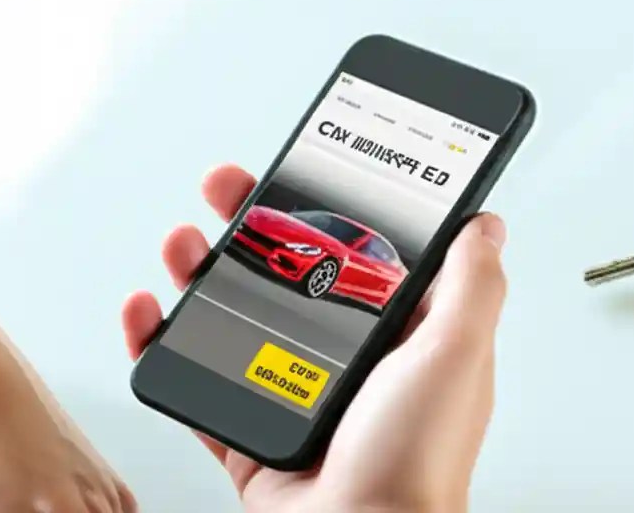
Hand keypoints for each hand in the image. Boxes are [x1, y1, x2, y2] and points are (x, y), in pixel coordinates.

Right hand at [122, 164, 507, 511]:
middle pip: (288, 273)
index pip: (360, 252)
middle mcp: (347, 364)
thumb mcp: (456, 355)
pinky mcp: (249, 434)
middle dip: (251, 223)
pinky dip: (162, 343)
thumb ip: (472, 284)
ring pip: (235, 316)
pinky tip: (148, 312)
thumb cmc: (414, 464)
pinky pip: (196, 379)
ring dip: (200, 271)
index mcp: (400, 338)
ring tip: (181, 244)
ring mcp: (293, 397)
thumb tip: (485, 224)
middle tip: (225, 188)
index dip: (327, 206)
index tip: (301, 169)